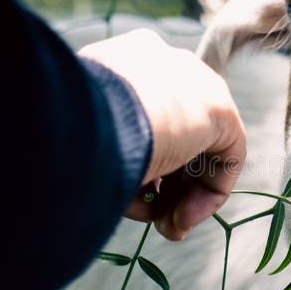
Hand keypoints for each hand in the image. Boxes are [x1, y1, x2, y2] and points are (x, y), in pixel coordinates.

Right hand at [79, 29, 245, 239]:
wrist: (88, 118)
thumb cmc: (66, 132)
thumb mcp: (78, 137)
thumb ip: (101, 149)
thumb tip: (114, 181)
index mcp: (124, 61)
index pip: (142, 114)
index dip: (138, 160)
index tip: (123, 191)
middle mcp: (162, 65)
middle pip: (174, 134)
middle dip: (163, 185)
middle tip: (148, 218)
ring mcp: (194, 83)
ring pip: (197, 151)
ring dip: (180, 197)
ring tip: (163, 227)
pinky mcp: (220, 110)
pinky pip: (225, 158)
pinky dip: (206, 196)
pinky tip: (179, 219)